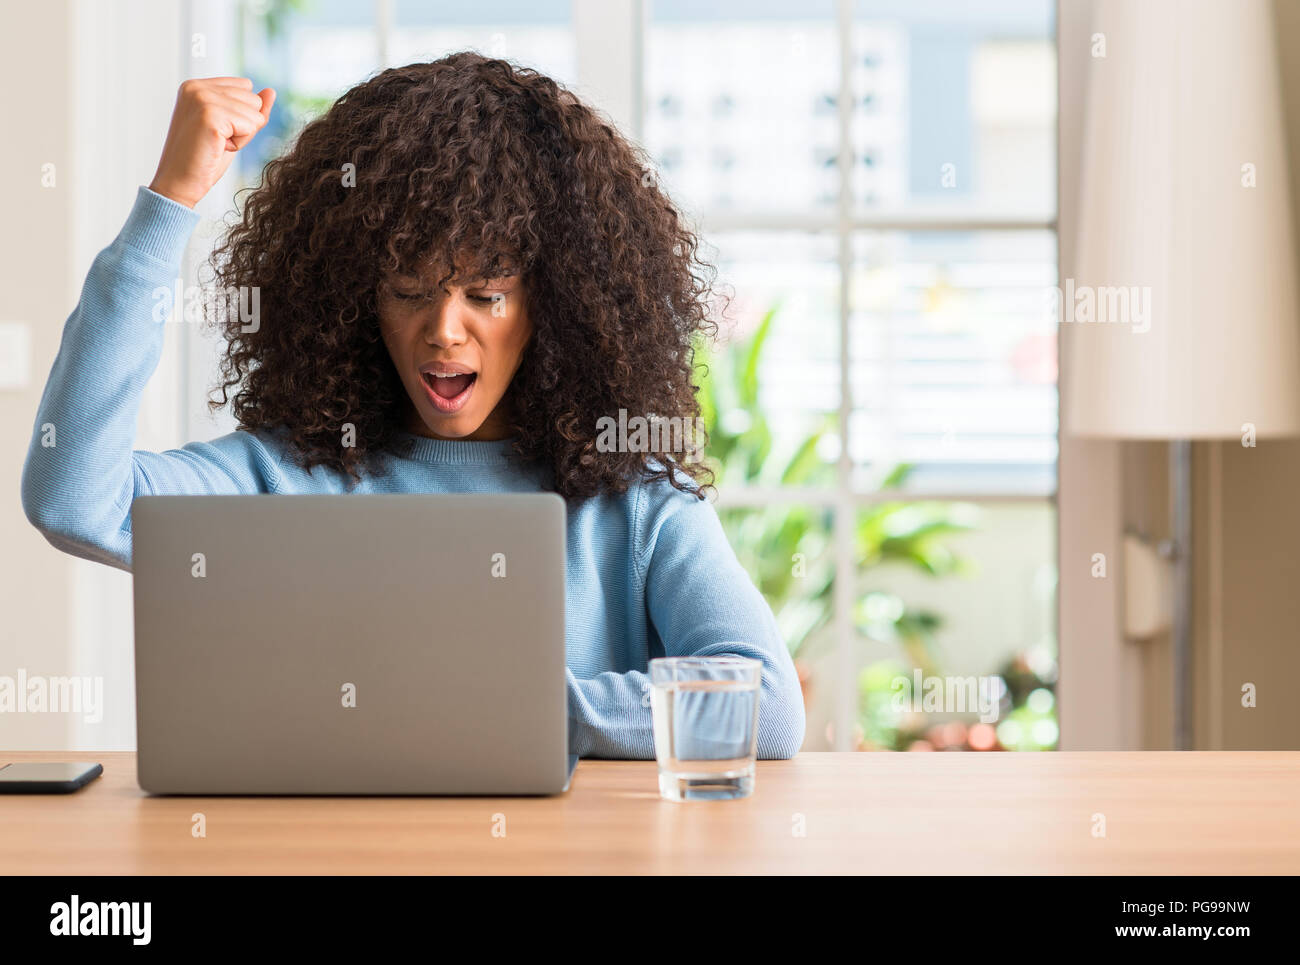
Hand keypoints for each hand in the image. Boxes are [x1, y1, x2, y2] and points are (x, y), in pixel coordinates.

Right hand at [148, 77, 275, 208]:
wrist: (178, 184)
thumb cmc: (203, 160)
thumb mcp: (231, 129)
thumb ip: (250, 109)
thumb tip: (270, 91)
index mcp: (197, 85)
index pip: (245, 87)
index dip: (240, 115)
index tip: (215, 131)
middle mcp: (197, 87)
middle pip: (253, 99)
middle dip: (242, 125)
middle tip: (215, 141)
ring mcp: (202, 98)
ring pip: (255, 113)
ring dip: (241, 136)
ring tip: (215, 144)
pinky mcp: (211, 114)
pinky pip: (251, 126)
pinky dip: (240, 143)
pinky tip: (217, 148)